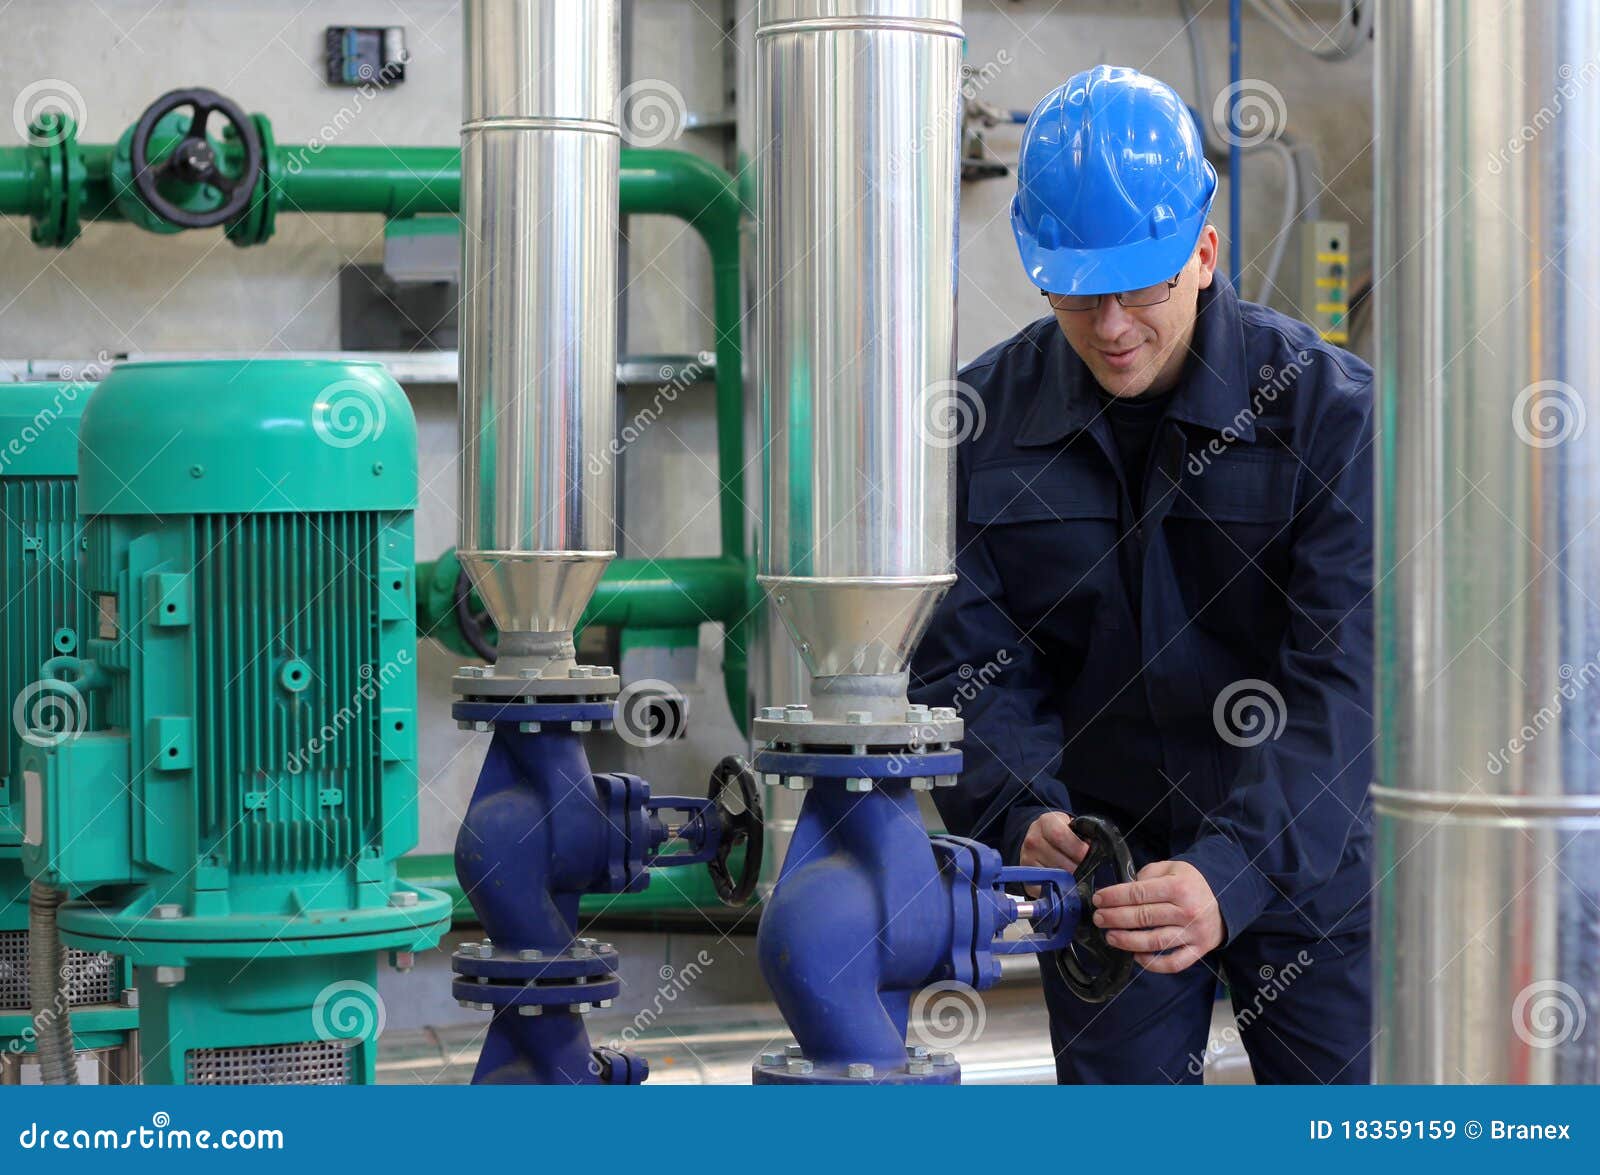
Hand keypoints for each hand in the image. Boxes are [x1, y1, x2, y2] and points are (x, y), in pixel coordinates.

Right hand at [1019, 812, 1088, 895]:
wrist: (1037, 839)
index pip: (1060, 836)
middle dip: (1078, 869)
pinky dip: (1059, 890)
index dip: (1077, 848)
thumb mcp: (1070, 826)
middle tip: (1088, 872)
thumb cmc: (1060, 833)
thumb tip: (1095, 851)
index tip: (1088, 856)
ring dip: (1070, 880)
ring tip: (1078, 878)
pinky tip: (1066, 885)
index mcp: (1045, 823)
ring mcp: (1027, 859)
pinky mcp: (1027, 877)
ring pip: (1054, 876)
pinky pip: (1047, 888)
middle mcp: (1032, 840)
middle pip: (1059, 860)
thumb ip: (1082, 834)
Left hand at [1091, 860, 1224, 973]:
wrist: (1225, 899)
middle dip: (1115, 918)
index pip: (1139, 893)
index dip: (1114, 897)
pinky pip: (1174, 963)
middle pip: (1143, 917)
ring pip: (1155, 942)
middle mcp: (1187, 911)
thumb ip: (1146, 876)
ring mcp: (1193, 933)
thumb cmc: (1190, 883)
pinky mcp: (1198, 950)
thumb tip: (1121, 892)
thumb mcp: (1171, 868)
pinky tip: (1136, 956)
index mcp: (1178, 887)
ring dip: (1128, 941)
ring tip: (1110, 937)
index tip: (1098, 900)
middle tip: (1098, 918)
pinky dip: (1153, 964)